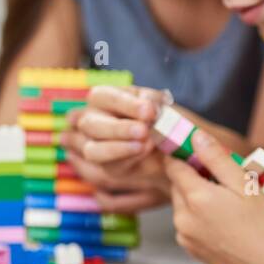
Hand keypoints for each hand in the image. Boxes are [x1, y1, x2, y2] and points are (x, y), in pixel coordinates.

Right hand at [64, 85, 170, 211]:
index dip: (124, 104)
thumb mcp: (158, 103)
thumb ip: (152, 102)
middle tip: (143, 131)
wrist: (173, 146)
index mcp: (102, 98)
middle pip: (90, 124)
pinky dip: (128, 159)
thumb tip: (148, 105)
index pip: (103, 97)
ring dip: (117, 148)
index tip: (149, 111)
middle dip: (118, 129)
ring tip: (142, 145)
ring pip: (93, 150)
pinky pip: (109, 166)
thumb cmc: (161, 118)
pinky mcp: (106, 166)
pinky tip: (145, 152)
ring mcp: (93, 145)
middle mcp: (91, 120)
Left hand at [164, 128, 263, 263]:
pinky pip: (188, 224)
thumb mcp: (244, 184)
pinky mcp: (190, 249)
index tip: (196, 153)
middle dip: (195, 179)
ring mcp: (185, 235)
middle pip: (178, 186)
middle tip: (224, 181)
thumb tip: (196, 137)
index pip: (174, 166)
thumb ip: (217, 158)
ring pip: (182, 206)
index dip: (184, 156)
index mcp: (195, 197)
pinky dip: (199, 218)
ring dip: (197, 199)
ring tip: (227, 204)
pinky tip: (223, 221)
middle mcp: (183, 217)